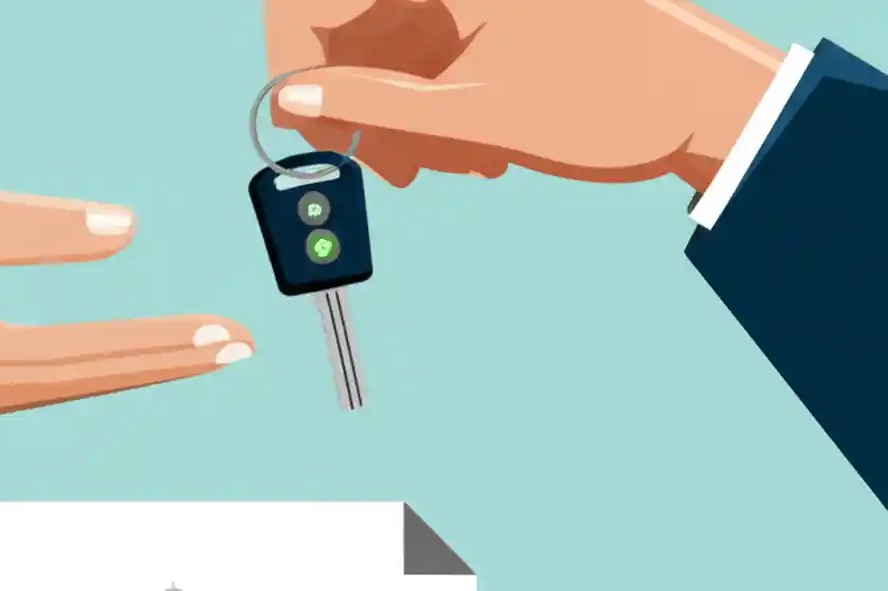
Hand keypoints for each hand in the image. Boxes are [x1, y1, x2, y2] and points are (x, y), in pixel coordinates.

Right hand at [0, 174, 253, 413]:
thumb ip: (40, 229)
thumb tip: (127, 229)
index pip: (99, 354)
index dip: (167, 344)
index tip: (228, 335)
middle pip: (101, 376)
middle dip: (174, 360)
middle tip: (245, 345)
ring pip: (83, 378)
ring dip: (146, 362)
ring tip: (209, 346)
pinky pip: (58, 369)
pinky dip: (106, 358)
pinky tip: (142, 347)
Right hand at [265, 0, 785, 190]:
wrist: (710, 103)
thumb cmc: (613, 98)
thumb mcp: (478, 113)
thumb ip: (374, 104)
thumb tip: (291, 96)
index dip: (290, 54)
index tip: (297, 117)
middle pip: (356, 26)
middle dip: (358, 103)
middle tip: (386, 165)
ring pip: (393, 46)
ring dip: (400, 114)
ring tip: (450, 161)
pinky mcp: (493, 14)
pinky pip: (431, 52)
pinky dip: (432, 102)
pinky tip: (467, 144)